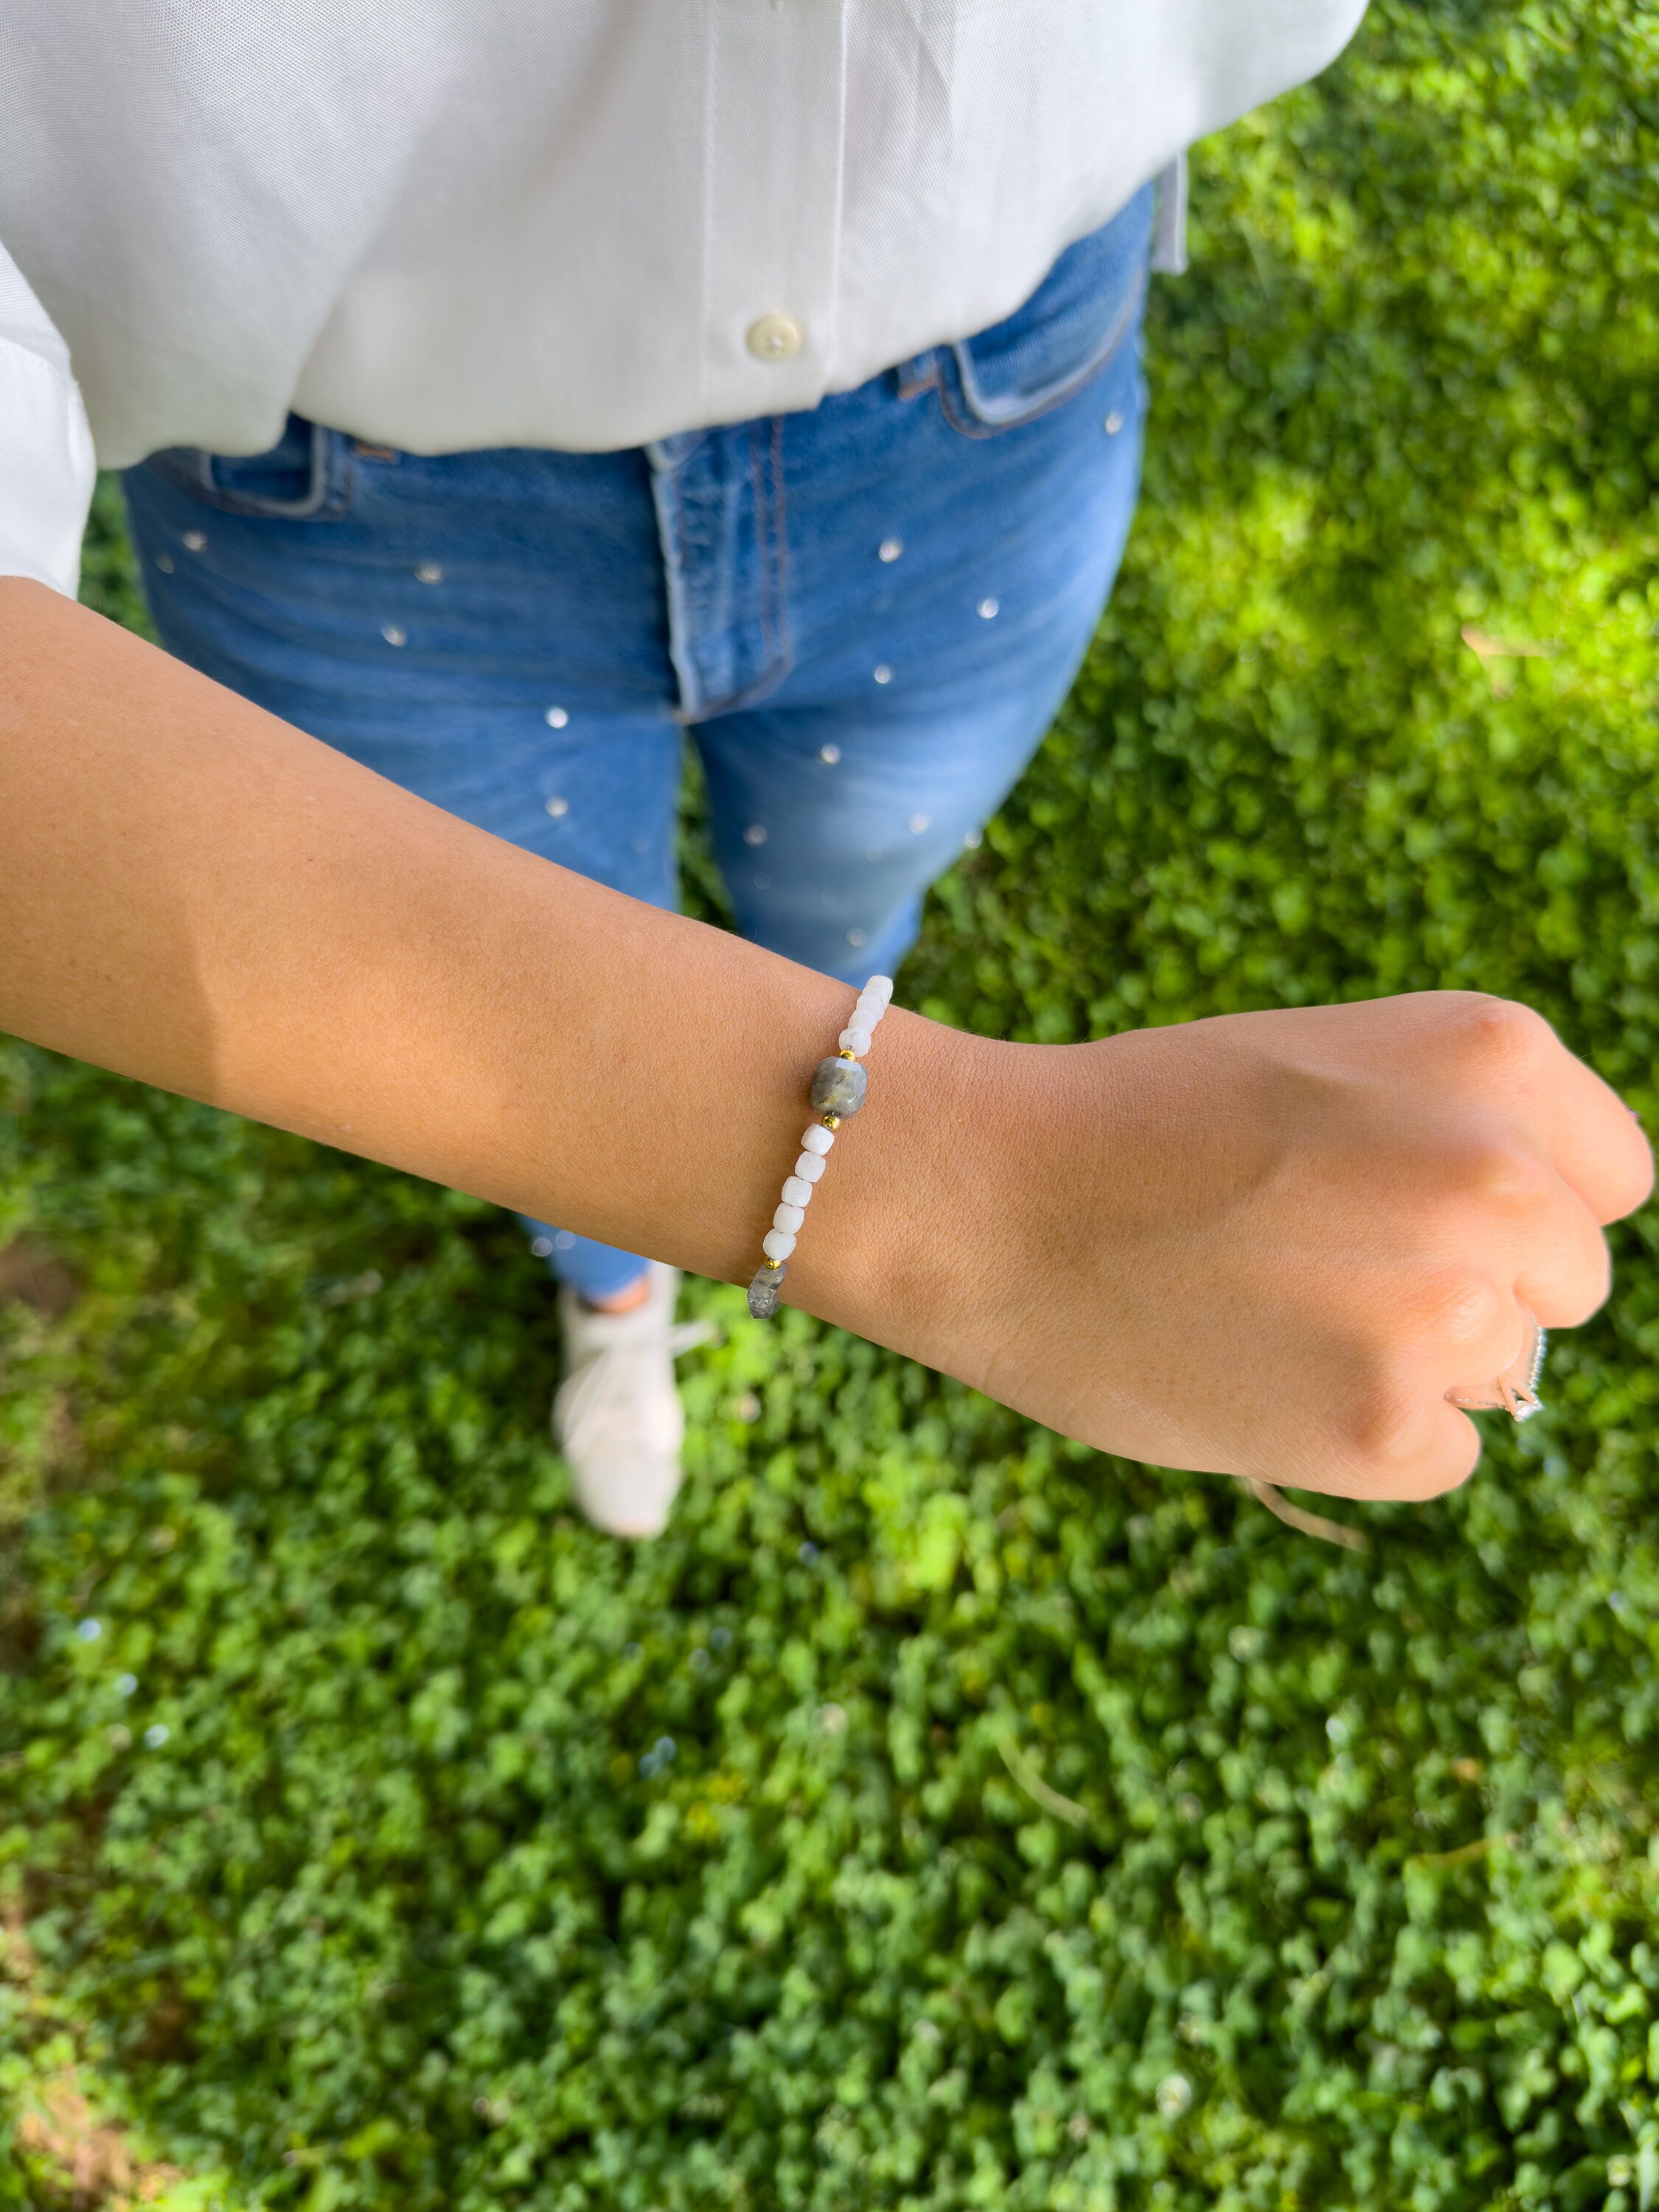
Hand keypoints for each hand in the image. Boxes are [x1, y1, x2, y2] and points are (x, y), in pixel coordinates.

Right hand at [879, 993, 1650, 1500]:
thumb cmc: (1142, 1121)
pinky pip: (1440, 1456)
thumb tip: (1550, 1240)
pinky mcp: (1386, 1426)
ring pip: (1504, 1374)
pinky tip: (1257, 1374)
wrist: (986, 1194)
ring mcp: (1450, 1307)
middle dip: (1472, 1286)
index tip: (1414, 1207)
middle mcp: (1501, 1177)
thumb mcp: (1332, 1061)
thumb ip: (1462, 1125)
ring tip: (1269, 1311)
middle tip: (1321, 1263)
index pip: (1608, 1180)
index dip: (1517, 1203)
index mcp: (1493, 1054)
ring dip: (1411, 1361)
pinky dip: (1361, 1438)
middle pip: (1566, 1282)